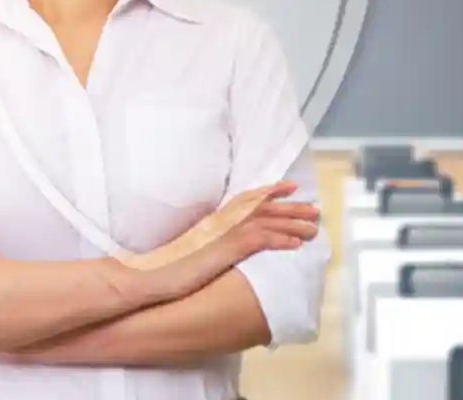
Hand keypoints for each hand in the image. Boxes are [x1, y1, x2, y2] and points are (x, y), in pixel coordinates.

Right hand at [125, 181, 320, 271]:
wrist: (147, 276)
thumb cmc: (167, 269)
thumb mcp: (194, 251)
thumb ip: (212, 244)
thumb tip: (225, 247)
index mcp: (214, 220)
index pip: (247, 198)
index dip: (270, 191)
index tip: (291, 187)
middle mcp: (221, 222)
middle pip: (262, 208)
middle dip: (291, 207)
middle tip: (315, 209)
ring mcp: (222, 234)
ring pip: (266, 221)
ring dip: (293, 224)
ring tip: (314, 228)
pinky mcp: (223, 250)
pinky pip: (257, 240)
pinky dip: (279, 240)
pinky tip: (295, 245)